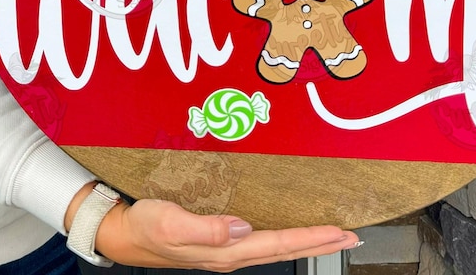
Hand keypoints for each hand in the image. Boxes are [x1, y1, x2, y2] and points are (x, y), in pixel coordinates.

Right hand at [93, 198, 360, 270]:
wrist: (124, 232)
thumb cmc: (146, 226)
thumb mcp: (171, 223)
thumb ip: (207, 228)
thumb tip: (243, 227)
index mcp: (225, 251)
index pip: (278, 244)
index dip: (310, 237)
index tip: (340, 231)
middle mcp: (231, 253)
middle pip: (286, 249)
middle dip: (320, 243)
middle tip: (352, 236)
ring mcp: (226, 249)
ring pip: (277, 245)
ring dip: (306, 240)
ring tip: (331, 234)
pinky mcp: (219, 240)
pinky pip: (262, 239)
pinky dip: (284, 236)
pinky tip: (287, 230)